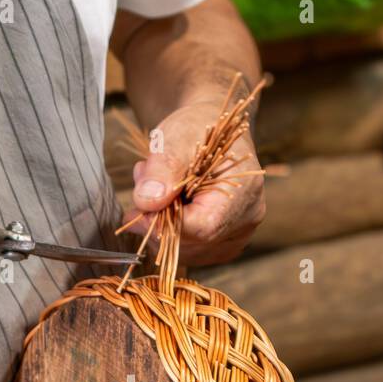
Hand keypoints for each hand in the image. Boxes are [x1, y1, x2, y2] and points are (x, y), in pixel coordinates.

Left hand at [123, 99, 264, 266]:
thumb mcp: (175, 140)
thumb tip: (146, 202)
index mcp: (243, 194)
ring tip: (157, 190)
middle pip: (192, 243)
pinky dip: (171, 233)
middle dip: (159, 222)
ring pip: (186, 252)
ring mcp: (235, 237)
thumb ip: (162, 171)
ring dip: (161, 228)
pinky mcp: (221, 245)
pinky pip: (189, 251)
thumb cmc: (197, 129)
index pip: (200, 228)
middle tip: (144, 187)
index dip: (162, 224)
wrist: (210, 130)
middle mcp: (245, 222)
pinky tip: (168, 206)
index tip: (137, 208)